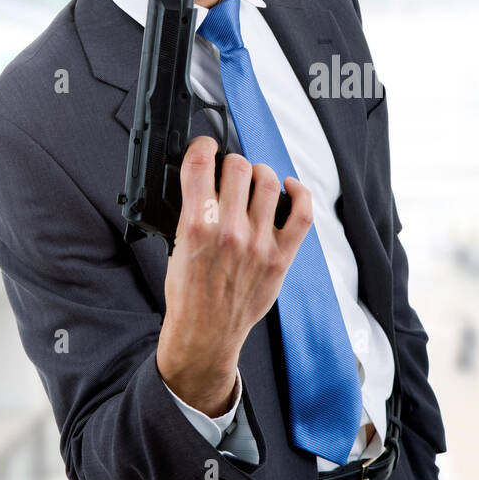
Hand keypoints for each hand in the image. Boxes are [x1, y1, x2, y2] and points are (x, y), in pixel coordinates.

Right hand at [157, 135, 312, 415]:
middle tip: (228, 172)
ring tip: (253, 180)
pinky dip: (299, 192)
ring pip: (268, 182)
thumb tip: (204, 178)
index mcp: (196, 225)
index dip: (202, 146)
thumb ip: (191, 210)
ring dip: (259, 173)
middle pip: (237, 166)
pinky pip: (302, 212)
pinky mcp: (281, 256)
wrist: (206, 332)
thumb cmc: (189, 292)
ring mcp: (259, 244)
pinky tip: (288, 187)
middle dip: (230, 162)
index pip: (200, 163)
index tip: (205, 148)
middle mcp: (229, 231)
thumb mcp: (176, 245)